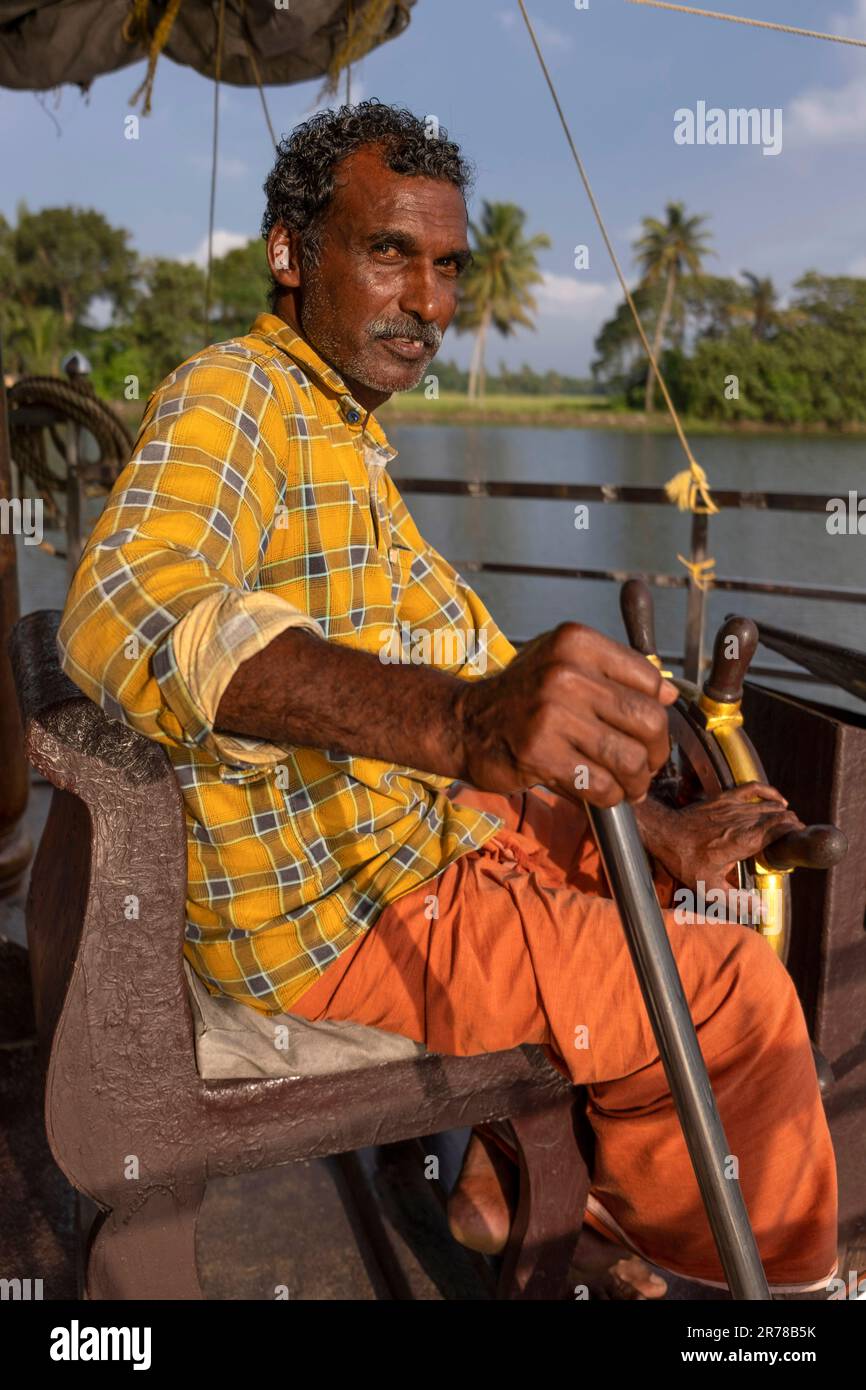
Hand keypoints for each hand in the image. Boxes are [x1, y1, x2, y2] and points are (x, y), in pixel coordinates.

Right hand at [455, 622, 678, 806]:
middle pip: (648, 721)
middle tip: (646, 766)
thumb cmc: (523, 697)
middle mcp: (566, 672)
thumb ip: (614, 674)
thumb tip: (668, 695)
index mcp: (577, 643)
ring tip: (627, 786)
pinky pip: (598, 784)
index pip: (650, 681)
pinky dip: (607, 796)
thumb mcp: (563, 664)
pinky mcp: (540, 753)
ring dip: (634, 782)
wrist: (465, 723)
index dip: (659, 714)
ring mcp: (551, 713)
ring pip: (628, 759)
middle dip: (655, 753)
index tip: (650, 732)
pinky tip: (599, 792)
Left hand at [646, 782, 804, 893]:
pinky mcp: (724, 797)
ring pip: (768, 804)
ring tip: (790, 825)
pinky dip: (769, 791)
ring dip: (783, 814)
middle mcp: (741, 820)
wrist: (664, 833)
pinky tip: (779, 800)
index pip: (779, 829)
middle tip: (796, 837)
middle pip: (777, 816)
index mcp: (742, 841)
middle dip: (792, 825)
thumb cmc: (685, 861)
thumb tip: (761, 911)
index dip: (794, 832)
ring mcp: (733, 806)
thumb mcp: (708, 888)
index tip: (800, 840)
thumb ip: (737, 901)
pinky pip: (752, 788)